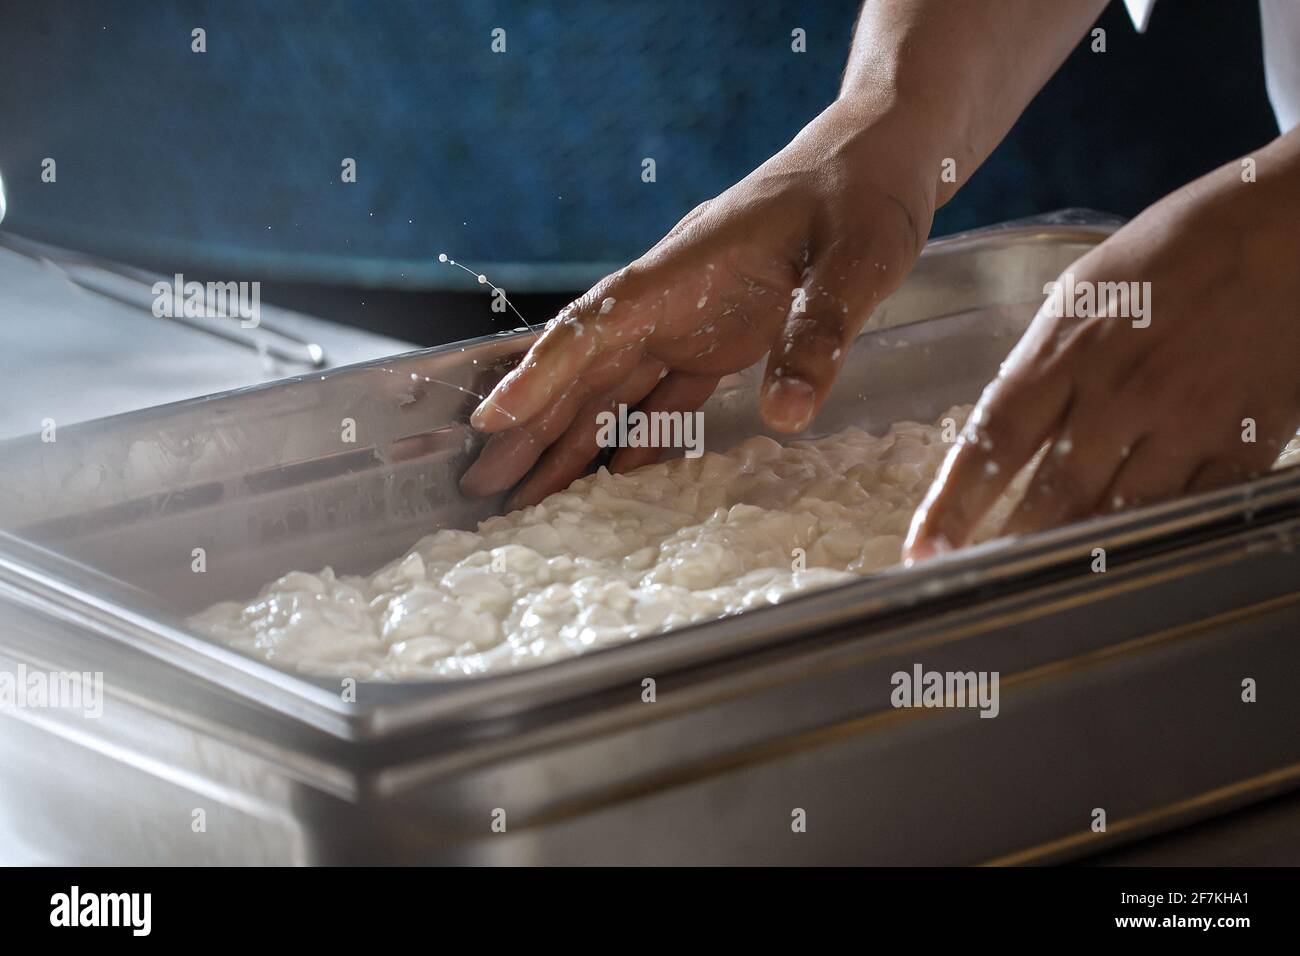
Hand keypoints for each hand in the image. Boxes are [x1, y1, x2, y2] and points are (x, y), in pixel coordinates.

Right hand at [460, 102, 939, 508]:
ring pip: (618, 387)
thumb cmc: (867, 189)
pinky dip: (641, 434)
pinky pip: (670, 393)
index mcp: (684, 270)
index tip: (491, 420)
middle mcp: (674, 298)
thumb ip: (819, 332)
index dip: (539, 376)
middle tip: (484, 487)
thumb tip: (784, 415)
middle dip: (534, 427)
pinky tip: (617, 474)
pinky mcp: (725, 334)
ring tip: (531, 496)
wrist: (884, 151)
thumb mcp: (857, 258)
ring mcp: (695, 317)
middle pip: (586, 369)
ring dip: (575, 440)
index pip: (593, 327)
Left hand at [905, 144, 1299, 559]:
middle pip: (1051, 493)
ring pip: (1117, 514)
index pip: (993, 441)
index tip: (922, 550)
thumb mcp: (1088, 289)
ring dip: (1074, 555)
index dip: (953, 505)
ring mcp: (1184, 420)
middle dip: (1009, 547)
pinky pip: (1190, 511)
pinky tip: (1129, 563)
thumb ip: (1047, 363)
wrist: (1292, 226)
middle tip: (975, 587)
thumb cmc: (1182, 247)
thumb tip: (1005, 433)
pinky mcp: (1244, 441)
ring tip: (1040, 588)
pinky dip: (1154, 540)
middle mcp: (1118, 391)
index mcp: (1067, 346)